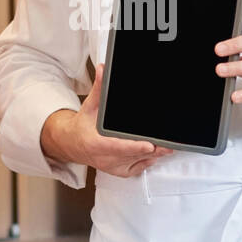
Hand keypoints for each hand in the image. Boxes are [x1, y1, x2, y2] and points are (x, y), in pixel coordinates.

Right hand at [40, 64, 172, 177]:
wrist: (73, 144)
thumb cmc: (82, 126)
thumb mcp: (90, 106)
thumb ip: (99, 89)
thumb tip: (103, 70)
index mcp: (96, 143)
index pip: (118, 147)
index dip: (135, 147)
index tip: (149, 145)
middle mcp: (105, 158)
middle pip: (133, 155)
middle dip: (152, 149)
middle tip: (168, 144)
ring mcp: (113, 167)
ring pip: (138, 162)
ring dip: (154, 154)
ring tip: (168, 146)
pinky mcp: (120, 171)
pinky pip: (138, 168)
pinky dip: (148, 160)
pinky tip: (156, 153)